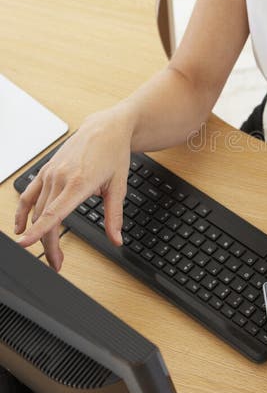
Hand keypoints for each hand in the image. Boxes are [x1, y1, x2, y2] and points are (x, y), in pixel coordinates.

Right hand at [14, 110, 131, 270]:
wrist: (105, 129)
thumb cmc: (113, 154)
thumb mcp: (118, 186)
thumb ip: (115, 216)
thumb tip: (117, 239)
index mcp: (78, 182)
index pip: (54, 212)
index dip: (39, 231)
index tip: (26, 245)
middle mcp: (60, 178)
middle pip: (45, 218)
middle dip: (48, 245)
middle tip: (56, 264)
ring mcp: (50, 173)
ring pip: (37, 209)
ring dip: (39, 233)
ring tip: (49, 252)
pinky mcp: (46, 170)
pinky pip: (29, 194)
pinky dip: (23, 211)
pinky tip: (21, 227)